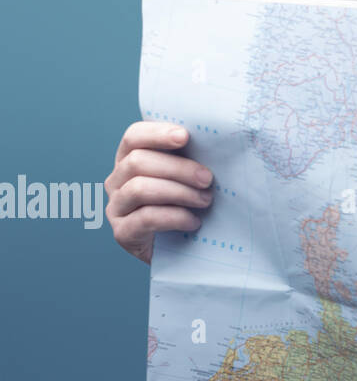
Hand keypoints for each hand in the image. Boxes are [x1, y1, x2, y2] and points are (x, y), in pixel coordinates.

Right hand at [105, 122, 212, 263]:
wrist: (182, 246)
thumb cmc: (189, 201)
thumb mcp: (189, 175)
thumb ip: (193, 155)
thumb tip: (216, 140)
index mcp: (130, 158)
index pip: (133, 136)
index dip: (157, 133)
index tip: (185, 137)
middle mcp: (117, 180)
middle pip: (138, 162)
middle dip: (178, 168)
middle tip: (207, 179)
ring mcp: (116, 207)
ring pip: (139, 188)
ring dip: (179, 192)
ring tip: (205, 200)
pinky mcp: (122, 232)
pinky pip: (145, 218)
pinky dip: (174, 217)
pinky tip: (194, 221)